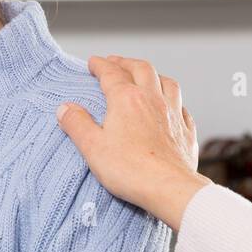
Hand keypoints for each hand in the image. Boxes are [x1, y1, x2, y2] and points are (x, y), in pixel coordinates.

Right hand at [57, 55, 211, 231]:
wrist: (170, 189)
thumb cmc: (131, 170)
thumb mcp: (93, 147)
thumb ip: (77, 124)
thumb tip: (65, 108)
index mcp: (127, 100)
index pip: (111, 73)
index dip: (100, 65)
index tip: (93, 63)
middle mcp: (153, 100)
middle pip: (141, 69)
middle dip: (125, 62)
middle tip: (115, 62)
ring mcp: (173, 114)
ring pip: (166, 81)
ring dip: (153, 74)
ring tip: (145, 75)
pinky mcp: (186, 131)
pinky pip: (182, 105)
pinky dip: (173, 99)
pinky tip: (170, 105)